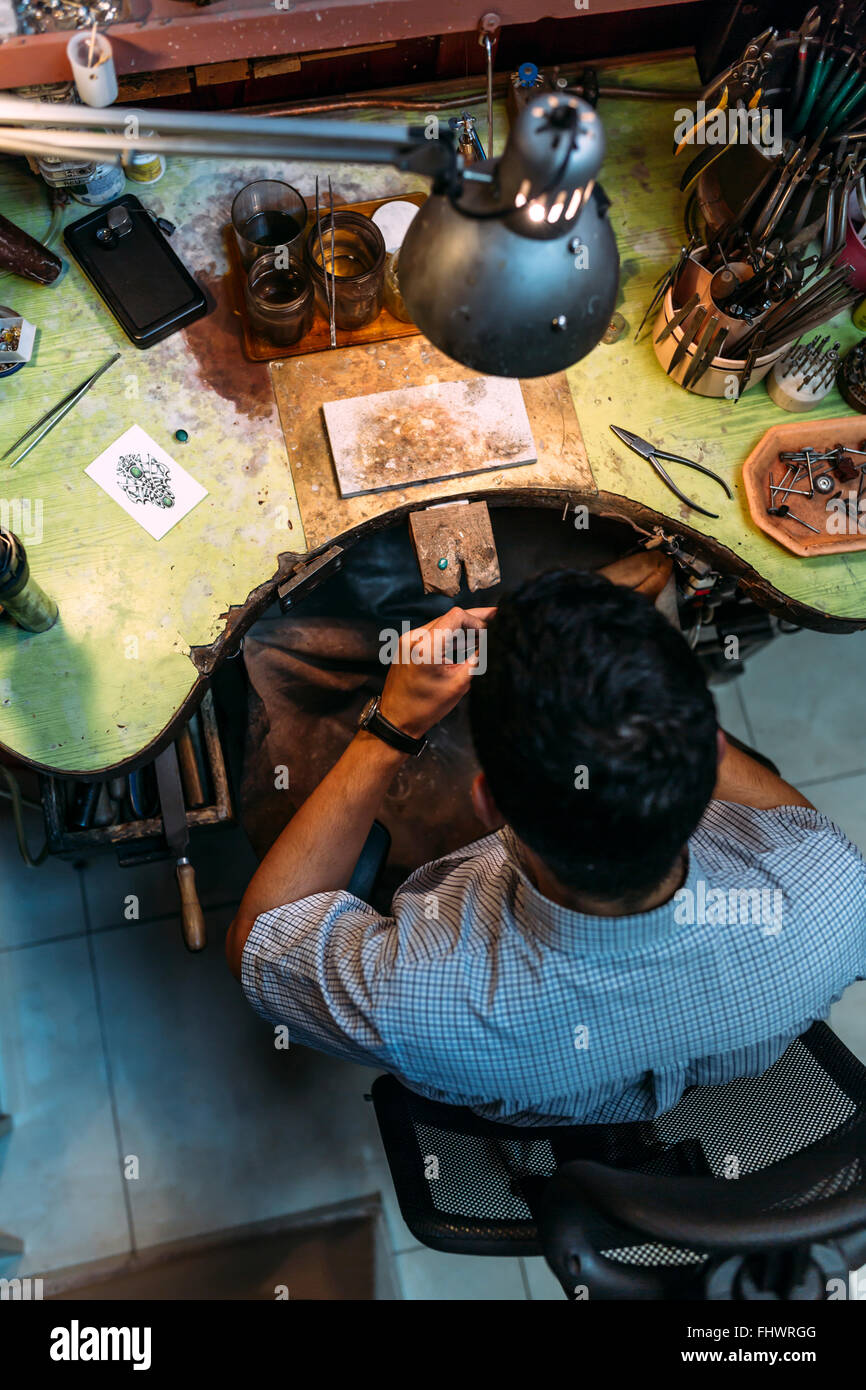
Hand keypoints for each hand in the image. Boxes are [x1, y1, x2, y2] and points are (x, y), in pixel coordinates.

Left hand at [378, 606, 494, 738]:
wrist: (397, 718)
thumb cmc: (425, 707)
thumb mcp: (459, 684)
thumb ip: (476, 659)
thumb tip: (491, 642)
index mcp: (426, 648)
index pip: (456, 616)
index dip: (477, 620)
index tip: (490, 631)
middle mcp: (413, 638)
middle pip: (449, 617)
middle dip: (473, 621)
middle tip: (495, 620)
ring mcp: (408, 639)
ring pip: (442, 623)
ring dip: (462, 628)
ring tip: (483, 634)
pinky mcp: (407, 644)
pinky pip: (433, 632)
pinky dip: (450, 635)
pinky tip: (466, 641)